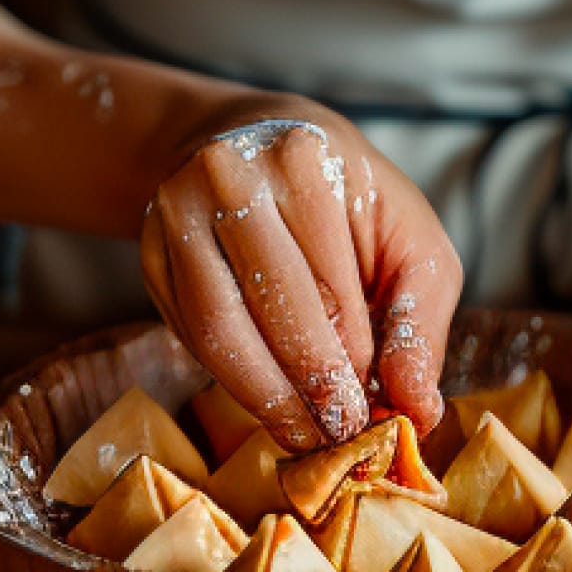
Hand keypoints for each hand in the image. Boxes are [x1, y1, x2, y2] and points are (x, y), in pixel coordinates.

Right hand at [140, 101, 462, 451]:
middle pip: (270, 308)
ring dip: (264, 397)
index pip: (331, 287)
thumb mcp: (408, 233)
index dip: (355, 362)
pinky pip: (188, 331)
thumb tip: (416, 408)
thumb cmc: (347, 193)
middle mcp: (229, 175)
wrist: (255, 137)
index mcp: (302, 160)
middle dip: (310, 387)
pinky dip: (229, 375)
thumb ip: (422, 316)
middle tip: (339, 434)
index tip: (374, 411)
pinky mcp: (150, 249)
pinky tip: (265, 394)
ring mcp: (177, 211)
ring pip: (218, 329)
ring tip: (303, 431)